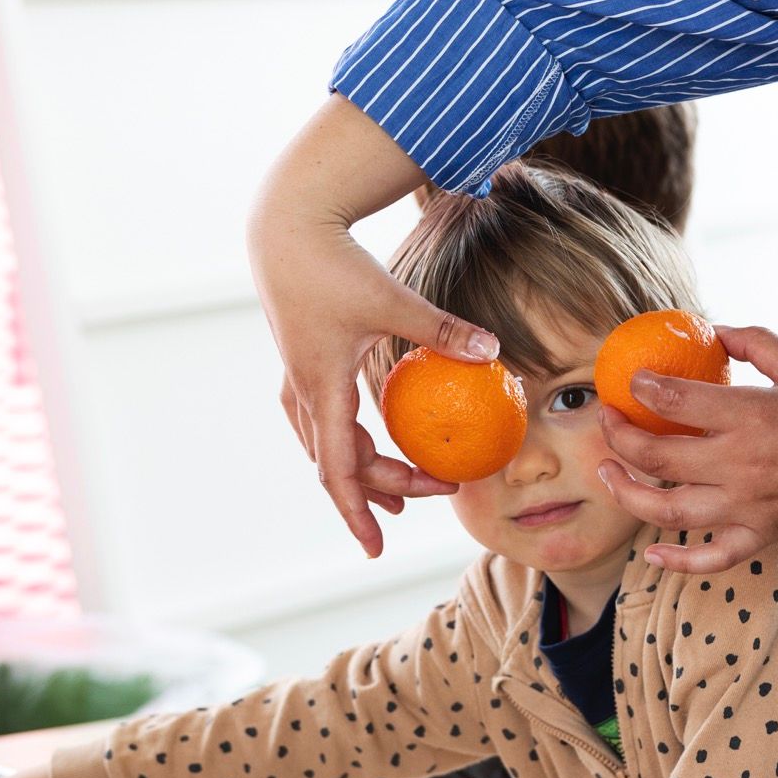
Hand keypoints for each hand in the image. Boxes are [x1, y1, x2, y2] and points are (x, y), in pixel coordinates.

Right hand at [249, 96, 499, 556]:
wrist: (285, 229)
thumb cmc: (335, 264)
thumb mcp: (392, 299)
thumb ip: (441, 329)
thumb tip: (492, 349)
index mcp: (323, 389)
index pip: (339, 471)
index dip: (357, 513)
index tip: (376, 548)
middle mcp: (305, 393)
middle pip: (340, 463)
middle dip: (381, 490)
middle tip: (431, 495)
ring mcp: (298, 379)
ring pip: (326, 445)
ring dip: (363, 470)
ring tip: (400, 491)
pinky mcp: (301, 362)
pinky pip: (321, 420)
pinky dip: (348, 441)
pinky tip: (370, 439)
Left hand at [596, 326, 777, 577]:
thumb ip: (756, 344)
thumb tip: (715, 332)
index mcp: (753, 416)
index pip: (674, 402)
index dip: (640, 389)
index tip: (628, 382)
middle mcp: (742, 465)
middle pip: (656, 457)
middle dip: (619, 437)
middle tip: (608, 421)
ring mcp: (749, 507)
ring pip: (666, 510)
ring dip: (627, 493)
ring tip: (607, 475)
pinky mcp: (762, 535)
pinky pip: (709, 558)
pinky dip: (675, 560)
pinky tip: (650, 552)